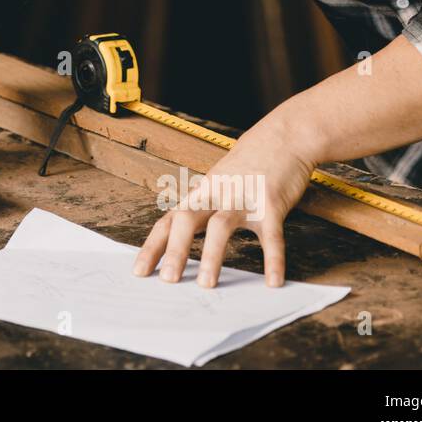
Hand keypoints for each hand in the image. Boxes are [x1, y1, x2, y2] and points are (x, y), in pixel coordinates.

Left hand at [131, 125, 317, 287]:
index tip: (139, 271)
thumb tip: (186, 240)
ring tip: (206, 284)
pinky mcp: (271, 203)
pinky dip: (272, 259)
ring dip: (212, 256)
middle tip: (168, 280)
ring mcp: (243, 198)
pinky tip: (273, 281)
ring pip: (221, 226)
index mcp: (202, 194)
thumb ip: (205, 208)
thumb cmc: (248, 165)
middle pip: (187, 220)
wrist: (282, 137)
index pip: (169, 221)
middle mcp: (217, 195)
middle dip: (175, 250)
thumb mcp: (218, 183)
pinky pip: (271, 236)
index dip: (153, 246)